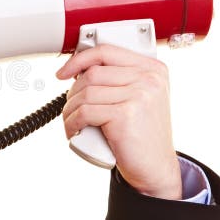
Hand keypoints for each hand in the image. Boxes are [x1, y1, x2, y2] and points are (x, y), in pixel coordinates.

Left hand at [56, 44, 181, 199]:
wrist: (155, 168)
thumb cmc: (141, 134)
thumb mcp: (138, 98)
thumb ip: (119, 79)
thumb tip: (79, 68)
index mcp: (153, 69)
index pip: (106, 51)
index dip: (79, 59)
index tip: (64, 72)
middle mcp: (149, 79)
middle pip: (92, 73)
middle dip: (72, 92)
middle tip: (71, 107)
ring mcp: (139, 95)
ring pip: (85, 93)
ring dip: (70, 109)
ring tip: (72, 121)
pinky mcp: (126, 114)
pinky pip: (84, 112)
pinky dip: (72, 122)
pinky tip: (73, 130)